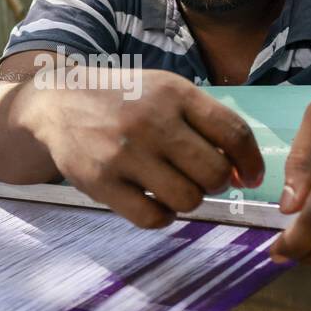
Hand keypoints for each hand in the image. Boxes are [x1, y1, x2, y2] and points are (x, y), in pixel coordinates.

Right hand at [26, 70, 264, 227]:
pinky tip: (155, 203)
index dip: (251, 162)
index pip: (234, 133)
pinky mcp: (101, 182)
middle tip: (201, 178)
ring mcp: (124, 154)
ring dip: (188, 200)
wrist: (59, 102)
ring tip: (173, 187)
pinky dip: (163, 217)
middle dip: (216, 183)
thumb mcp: (165, 92)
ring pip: (188, 199)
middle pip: (215, 173)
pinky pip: (153, 219)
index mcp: (174, 94)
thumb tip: (245, 172)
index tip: (249, 177)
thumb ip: (205, 122)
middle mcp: (151, 121)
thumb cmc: (125, 100)